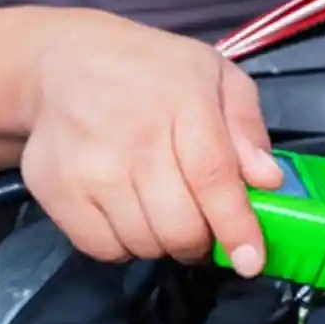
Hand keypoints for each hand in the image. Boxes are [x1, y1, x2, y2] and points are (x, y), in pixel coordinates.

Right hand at [19, 12, 283, 275]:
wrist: (63, 63)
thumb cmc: (148, 71)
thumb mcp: (213, 76)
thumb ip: (247, 126)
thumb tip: (268, 180)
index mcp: (182, 103)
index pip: (213, 179)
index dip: (236, 227)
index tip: (249, 260)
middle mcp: (133, 138)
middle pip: (178, 226)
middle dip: (199, 241)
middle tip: (198, 228)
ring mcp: (89, 168)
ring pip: (142, 244)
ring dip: (160, 242)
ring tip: (157, 212)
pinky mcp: (56, 190)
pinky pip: (101, 248)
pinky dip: (121, 245)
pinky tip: (124, 216)